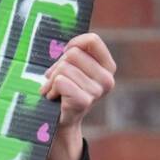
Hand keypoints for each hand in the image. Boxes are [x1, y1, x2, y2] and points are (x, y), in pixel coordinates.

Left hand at [38, 32, 115, 159]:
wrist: (61, 122)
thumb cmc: (64, 90)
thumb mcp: (74, 68)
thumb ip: (75, 53)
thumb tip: (64, 36)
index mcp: (108, 67)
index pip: (92, 40)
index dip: (74, 43)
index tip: (65, 53)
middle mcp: (107, 79)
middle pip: (72, 54)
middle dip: (57, 66)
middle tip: (55, 80)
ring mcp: (97, 91)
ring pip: (64, 68)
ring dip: (52, 80)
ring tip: (54, 91)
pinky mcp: (84, 101)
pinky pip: (61, 81)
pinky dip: (51, 88)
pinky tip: (54, 98)